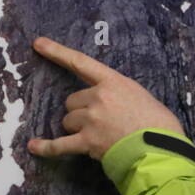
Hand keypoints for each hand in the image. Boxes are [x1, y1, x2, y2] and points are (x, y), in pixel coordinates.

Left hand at [26, 37, 184, 161]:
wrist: (162, 150)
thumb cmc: (159, 125)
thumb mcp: (142, 97)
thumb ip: (122, 96)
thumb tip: (114, 107)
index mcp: (114, 82)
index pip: (80, 63)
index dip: (57, 52)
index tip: (38, 43)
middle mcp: (98, 97)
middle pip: (72, 101)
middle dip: (80, 111)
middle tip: (99, 123)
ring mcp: (91, 120)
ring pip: (68, 121)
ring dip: (76, 128)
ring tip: (98, 138)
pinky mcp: (87, 142)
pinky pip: (60, 145)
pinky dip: (46, 147)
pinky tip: (33, 146)